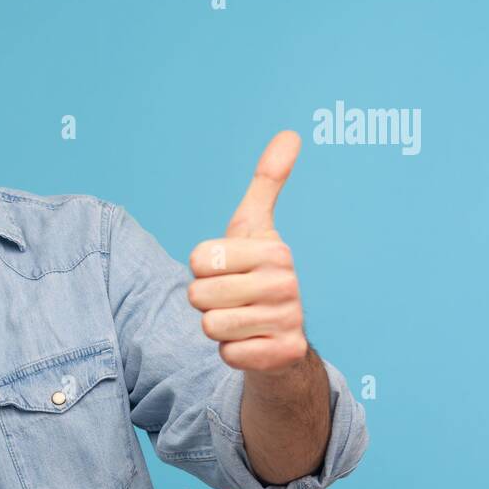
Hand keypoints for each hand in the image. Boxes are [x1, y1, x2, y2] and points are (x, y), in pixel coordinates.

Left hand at [186, 130, 308, 374]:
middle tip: (232, 300)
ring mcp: (288, 320)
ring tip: (241, 320)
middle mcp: (286, 283)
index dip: (202, 270)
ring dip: (219, 328)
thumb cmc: (257, 275)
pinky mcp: (283, 355)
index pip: (198, 261)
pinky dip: (232, 352)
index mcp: (274, 251)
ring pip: (211, 326)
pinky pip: (227, 354)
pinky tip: (252, 343)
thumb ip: (267, 182)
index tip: (226, 272)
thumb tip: (291, 133)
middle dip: (207, 302)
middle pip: (199, 295)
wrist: (282, 337)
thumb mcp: (255, 227)